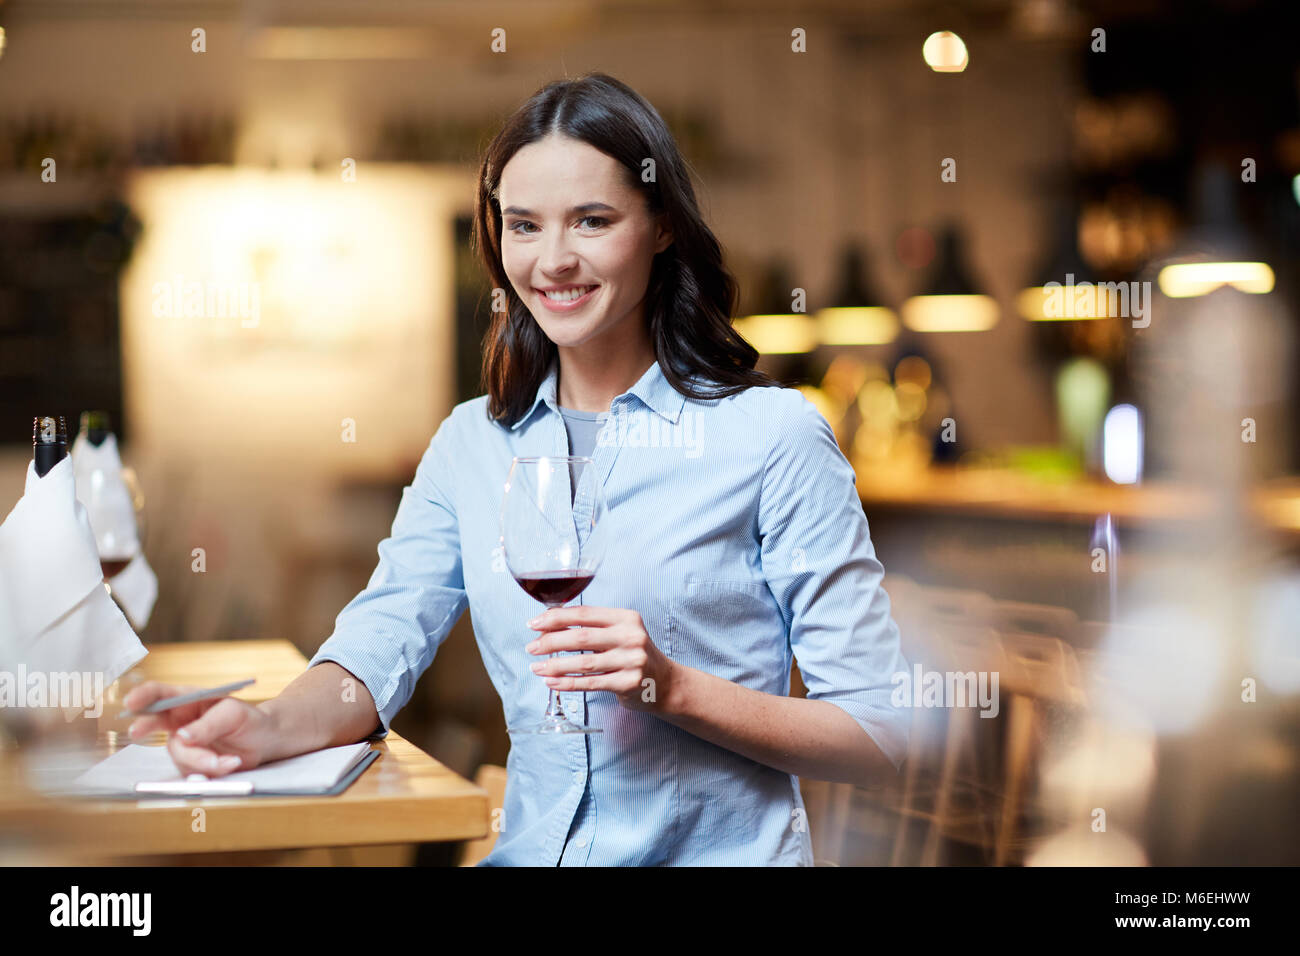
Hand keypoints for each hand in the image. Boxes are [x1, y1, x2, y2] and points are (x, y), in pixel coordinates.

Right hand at [123, 681, 277, 777]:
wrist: (267, 741)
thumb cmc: (250, 720)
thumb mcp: (232, 714)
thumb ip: (207, 725)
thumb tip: (182, 736)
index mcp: (190, 700)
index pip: (161, 693)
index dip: (143, 696)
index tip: (130, 703)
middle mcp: (181, 721)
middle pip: (154, 722)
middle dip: (145, 726)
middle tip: (137, 732)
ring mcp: (185, 743)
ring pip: (178, 754)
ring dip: (202, 760)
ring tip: (228, 760)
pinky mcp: (193, 763)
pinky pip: (193, 770)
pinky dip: (213, 769)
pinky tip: (232, 763)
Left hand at [526, 605, 678, 712]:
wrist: (666, 683)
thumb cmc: (634, 655)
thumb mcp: (620, 632)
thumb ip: (593, 627)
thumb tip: (549, 625)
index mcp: (626, 618)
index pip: (584, 614)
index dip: (555, 618)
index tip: (533, 623)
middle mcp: (631, 636)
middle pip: (581, 637)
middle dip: (550, 642)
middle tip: (531, 647)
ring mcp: (631, 661)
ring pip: (584, 663)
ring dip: (555, 665)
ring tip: (536, 667)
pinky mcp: (628, 683)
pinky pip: (591, 683)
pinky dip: (567, 683)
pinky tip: (552, 682)